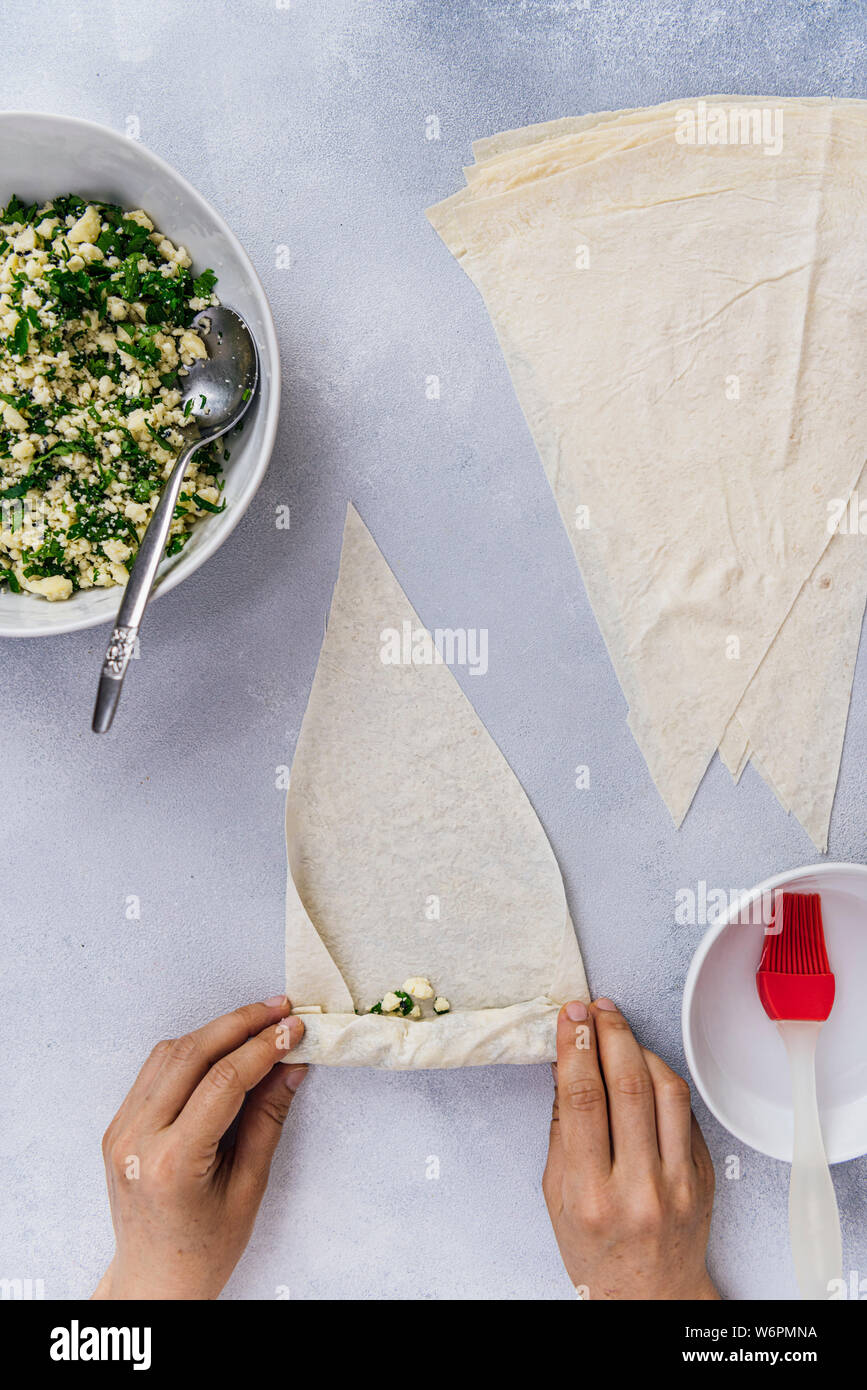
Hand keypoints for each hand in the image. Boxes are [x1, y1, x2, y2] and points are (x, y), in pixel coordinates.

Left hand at [93, 996, 306, 1299]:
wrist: (154, 1280)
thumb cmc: (205, 1248)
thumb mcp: (249, 1187)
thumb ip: (268, 1120)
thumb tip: (290, 1065)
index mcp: (172, 1162)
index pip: (223, 1082)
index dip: (263, 1048)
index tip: (294, 1029)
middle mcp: (138, 1139)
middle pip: (191, 1055)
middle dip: (240, 1023)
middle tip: (280, 1009)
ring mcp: (122, 1130)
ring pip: (169, 1054)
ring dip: (216, 1030)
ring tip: (258, 1021)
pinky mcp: (118, 1124)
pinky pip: (155, 1071)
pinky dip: (192, 1050)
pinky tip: (222, 1046)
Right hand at [543, 998, 718, 1299]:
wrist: (650, 1298)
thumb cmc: (596, 1252)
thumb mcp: (556, 1199)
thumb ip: (561, 1134)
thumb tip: (565, 1069)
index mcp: (592, 1195)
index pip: (585, 1101)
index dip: (578, 1048)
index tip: (572, 1018)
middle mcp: (639, 1188)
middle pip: (629, 1086)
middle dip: (610, 1034)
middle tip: (595, 1008)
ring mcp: (678, 1182)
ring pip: (667, 1091)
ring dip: (641, 1048)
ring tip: (619, 1029)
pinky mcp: (704, 1176)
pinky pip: (686, 1113)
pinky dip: (664, 1080)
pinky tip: (645, 1066)